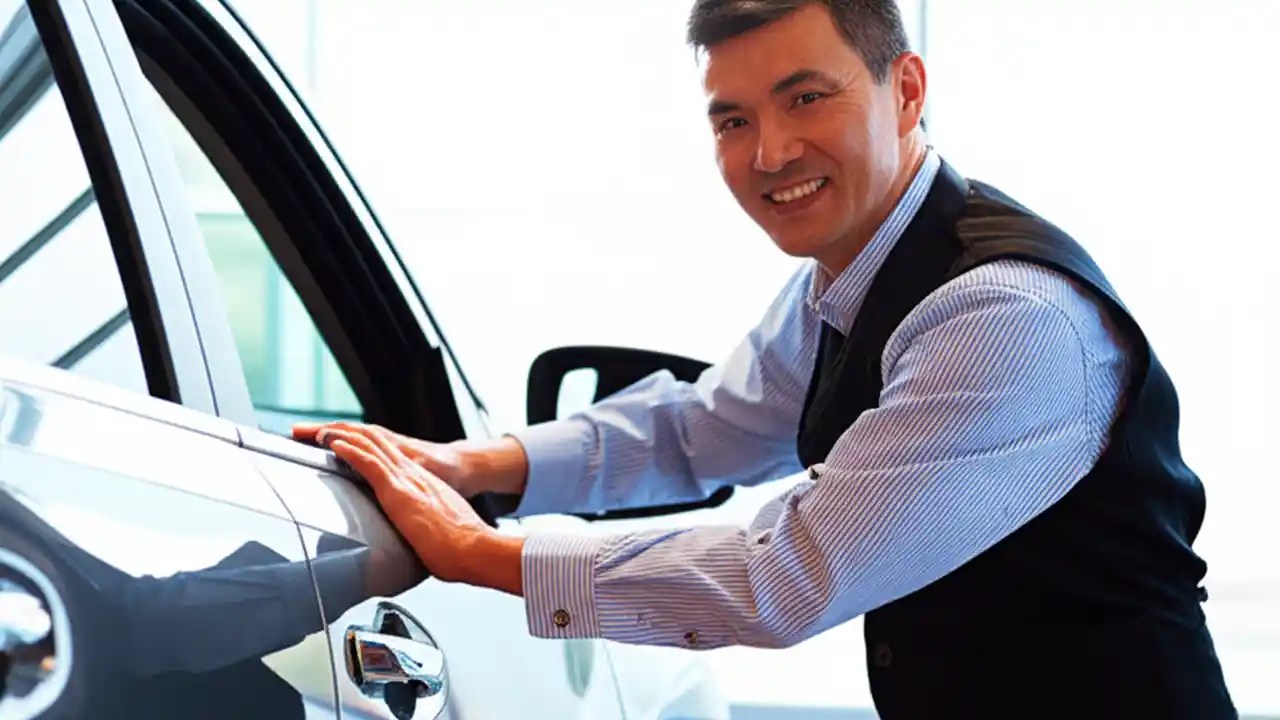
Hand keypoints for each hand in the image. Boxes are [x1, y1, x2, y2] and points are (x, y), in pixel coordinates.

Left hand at [308, 424, 523, 593]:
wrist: (476, 548)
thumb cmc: (462, 550)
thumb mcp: (441, 534)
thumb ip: (428, 533)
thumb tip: (423, 549)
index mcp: (425, 487)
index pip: (394, 461)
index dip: (374, 450)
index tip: (358, 447)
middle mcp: (416, 478)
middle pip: (380, 447)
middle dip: (354, 437)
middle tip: (329, 431)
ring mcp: (407, 482)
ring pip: (371, 448)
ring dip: (344, 438)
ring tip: (324, 432)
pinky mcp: (398, 491)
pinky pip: (368, 463)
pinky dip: (349, 451)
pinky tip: (334, 444)